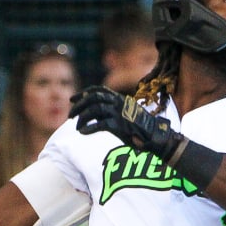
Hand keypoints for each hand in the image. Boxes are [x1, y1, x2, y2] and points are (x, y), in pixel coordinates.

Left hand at [69, 86, 185, 161]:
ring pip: (94, 110)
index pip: (97, 90)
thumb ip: (113, 111)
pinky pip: (99, 125)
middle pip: (92, 99)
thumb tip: (97, 115)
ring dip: (82, 118)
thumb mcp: (125, 114)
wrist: (154, 135)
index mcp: (119, 98)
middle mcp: (118, 103)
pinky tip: (82, 132)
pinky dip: (89, 128)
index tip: (72, 99)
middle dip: (79, 106)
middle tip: (70, 115)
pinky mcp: (119, 125)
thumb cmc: (140, 127)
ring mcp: (118, 113)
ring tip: (77, 126)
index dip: (83, 93)